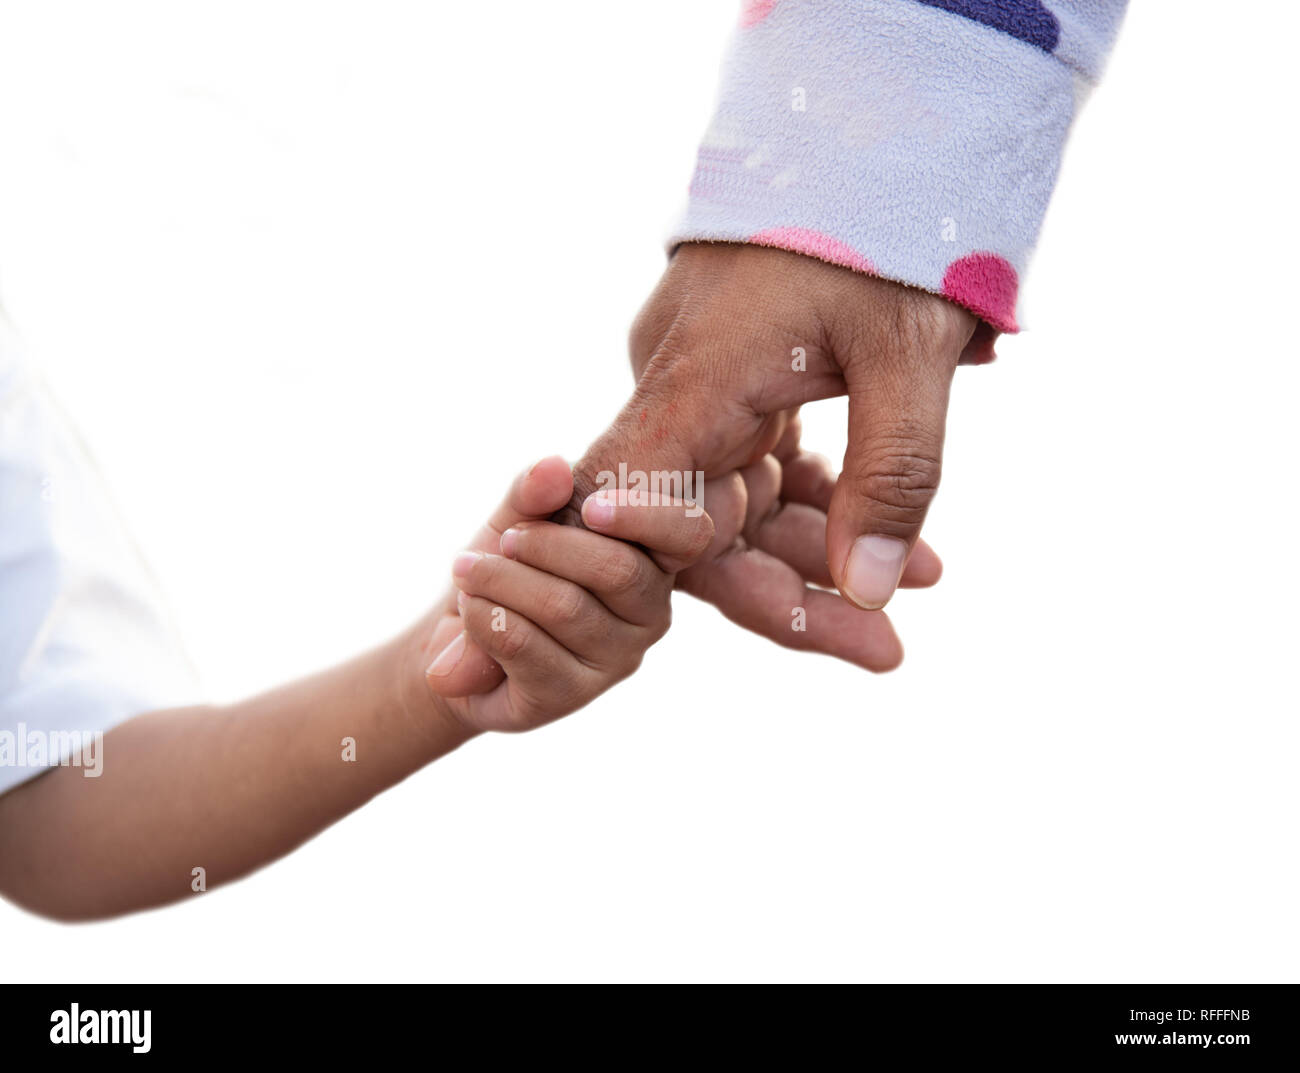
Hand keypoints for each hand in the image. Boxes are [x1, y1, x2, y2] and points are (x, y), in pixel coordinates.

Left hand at [421, 457, 712, 732]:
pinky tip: (470, 610)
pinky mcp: (568, 695)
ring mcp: (614, 660)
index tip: (589, 506)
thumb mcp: (518, 516)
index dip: (646, 516)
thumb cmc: (507, 567)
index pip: (688, 535)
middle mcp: (649, 614)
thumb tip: (553, 468)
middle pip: (618, 569)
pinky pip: (525, 645)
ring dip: (500, 580)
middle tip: (504, 538)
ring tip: (468, 571)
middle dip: (547, 544)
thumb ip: (534, 491)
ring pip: (564, 606)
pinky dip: (485, 617)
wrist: (458, 637)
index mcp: (653, 560)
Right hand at [561, 242, 982, 666]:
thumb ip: (891, 476)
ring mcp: (701, 382)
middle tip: (885, 650)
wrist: (872, 136)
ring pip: (737, 499)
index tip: (694, 627)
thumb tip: (870, 591)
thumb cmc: (886, 231)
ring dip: (820, 548)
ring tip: (924, 588)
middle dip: (790, 593)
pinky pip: (757, 461)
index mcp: (696, 379)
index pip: (635, 499)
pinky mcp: (732, 376)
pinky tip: (893, 533)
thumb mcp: (910, 352)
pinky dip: (818, 498)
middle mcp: (677, 387)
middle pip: (703, 524)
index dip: (648, 572)